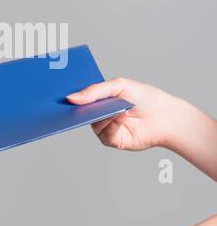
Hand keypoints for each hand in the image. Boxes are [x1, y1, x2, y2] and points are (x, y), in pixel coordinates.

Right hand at [66, 77, 190, 152]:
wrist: (166, 116)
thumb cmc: (146, 98)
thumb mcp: (119, 86)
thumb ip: (95, 91)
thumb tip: (71, 98)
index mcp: (99, 99)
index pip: (79, 98)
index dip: (69, 97)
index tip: (59, 95)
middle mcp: (99, 114)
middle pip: (80, 113)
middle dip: (76, 110)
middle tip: (70, 105)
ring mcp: (105, 127)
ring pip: (91, 123)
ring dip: (101, 116)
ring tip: (111, 109)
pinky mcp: (112, 140)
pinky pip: (104, 134)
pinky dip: (112, 125)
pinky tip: (121, 117)